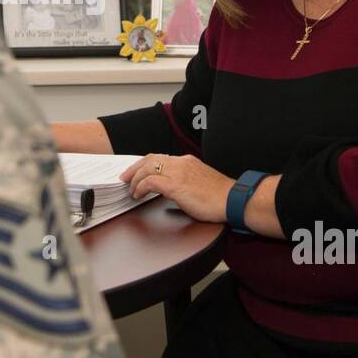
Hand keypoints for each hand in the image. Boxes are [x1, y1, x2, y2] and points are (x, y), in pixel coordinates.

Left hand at [118, 154, 234, 224]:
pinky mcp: (176, 185)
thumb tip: (171, 189)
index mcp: (187, 161)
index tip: (136, 171)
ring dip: (135, 180)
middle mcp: (181, 163)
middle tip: (124, 178)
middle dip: (134, 169)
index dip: (144, 164)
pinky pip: (150, 182)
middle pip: (149, 159)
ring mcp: (178, 173)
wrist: (233, 200)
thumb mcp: (199, 182)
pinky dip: (140, 187)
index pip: (159, 157)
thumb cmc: (220, 196)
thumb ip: (185, 180)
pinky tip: (138, 195)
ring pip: (147, 169)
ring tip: (130, 190)